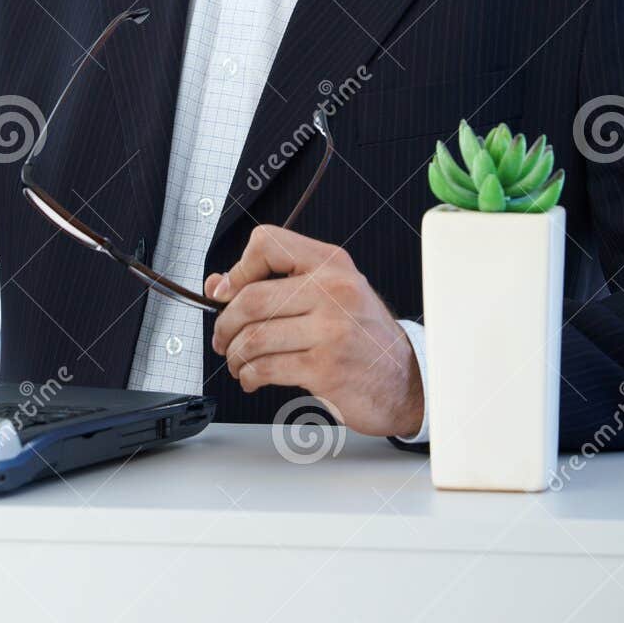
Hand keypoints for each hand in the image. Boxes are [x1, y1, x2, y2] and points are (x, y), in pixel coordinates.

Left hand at [204, 225, 423, 437]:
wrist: (405, 379)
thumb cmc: (362, 335)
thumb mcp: (330, 293)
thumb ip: (277, 283)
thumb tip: (218, 285)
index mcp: (331, 262)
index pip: (267, 243)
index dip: (237, 269)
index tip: (226, 292)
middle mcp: (333, 289)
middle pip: (252, 298)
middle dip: (225, 323)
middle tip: (223, 337)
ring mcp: (331, 330)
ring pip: (254, 337)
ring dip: (235, 354)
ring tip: (238, 360)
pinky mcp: (325, 368)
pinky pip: (266, 368)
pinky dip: (248, 375)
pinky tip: (253, 377)